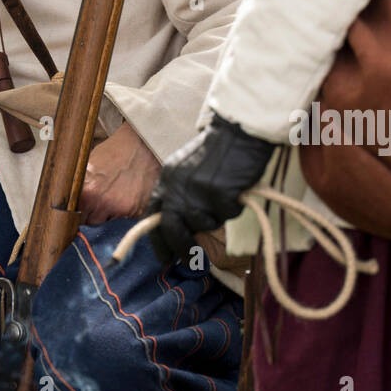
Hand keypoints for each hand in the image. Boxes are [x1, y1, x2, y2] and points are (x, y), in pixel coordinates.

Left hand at [78, 122, 160, 224]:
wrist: (141, 146)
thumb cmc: (114, 152)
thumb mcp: (88, 165)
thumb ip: (79, 187)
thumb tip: (70, 202)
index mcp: (88, 191)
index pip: (73, 216)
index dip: (75, 212)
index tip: (78, 209)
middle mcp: (103, 203)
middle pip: (89, 222)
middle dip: (91, 213)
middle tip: (97, 197)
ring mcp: (120, 209)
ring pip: (106, 222)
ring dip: (106, 214)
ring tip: (112, 194)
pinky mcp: (135, 211)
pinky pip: (123, 219)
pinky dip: (122, 212)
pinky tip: (124, 194)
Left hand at [148, 113, 275, 262]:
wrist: (237, 131)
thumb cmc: (216, 152)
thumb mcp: (186, 169)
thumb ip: (178, 193)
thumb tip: (177, 226)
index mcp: (167, 179)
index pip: (153, 216)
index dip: (157, 240)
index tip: (165, 257)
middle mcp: (177, 186)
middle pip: (172, 229)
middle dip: (181, 248)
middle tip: (192, 259)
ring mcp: (197, 190)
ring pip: (204, 223)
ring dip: (217, 218)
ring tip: (224, 195)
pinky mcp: (219, 193)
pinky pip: (227, 215)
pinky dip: (234, 208)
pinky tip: (236, 190)